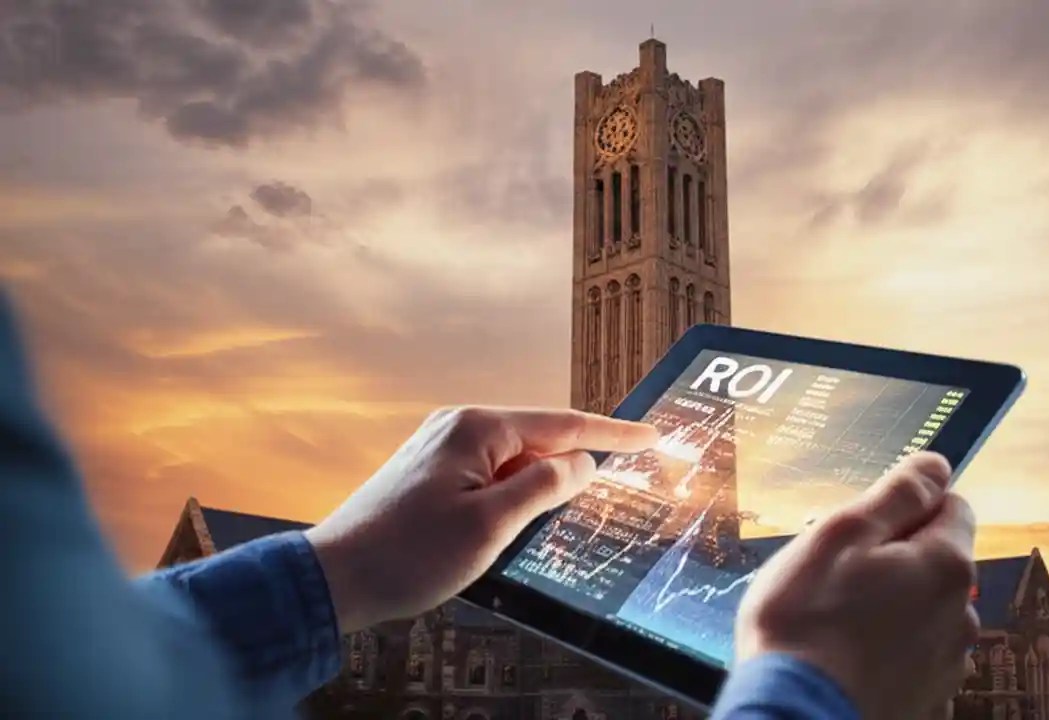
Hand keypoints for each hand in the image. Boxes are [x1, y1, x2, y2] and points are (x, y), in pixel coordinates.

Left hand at [304, 406, 657, 633]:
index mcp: (478, 428)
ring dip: (536, 488)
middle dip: (571, 466)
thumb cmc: (408, 555)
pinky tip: (508, 525)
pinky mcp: (432, 470)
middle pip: (539, 439)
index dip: (613, 433)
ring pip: (515, 459)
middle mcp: (460, 425)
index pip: (563, 424)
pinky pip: (490, 472)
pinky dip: (511, 494)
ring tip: (536, 526)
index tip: (652, 435)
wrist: (335, 576)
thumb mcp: (491, 526)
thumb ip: (544, 487)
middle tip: (601, 493)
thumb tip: (583, 462)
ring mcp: (442, 446)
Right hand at [734, 452, 978, 719]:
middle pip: (935, 561)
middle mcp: (959, 613)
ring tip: (835, 622)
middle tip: (836, 575)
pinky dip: (886, 651)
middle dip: (894, 559)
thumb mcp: (840, 534)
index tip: (865, 524)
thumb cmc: (806, 623)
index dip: (907, 506)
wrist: (795, 715)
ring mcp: (946, 663)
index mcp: (945, 565)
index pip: (953, 505)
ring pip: (922, 611)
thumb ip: (896, 495)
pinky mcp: (926, 700)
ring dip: (890, 607)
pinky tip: (846, 657)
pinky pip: (911, 656)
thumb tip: (937, 465)